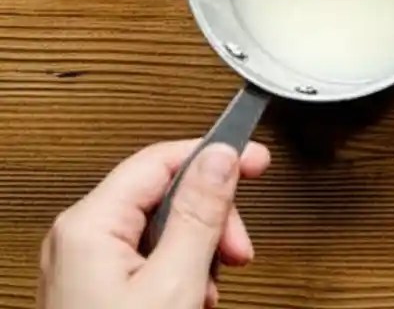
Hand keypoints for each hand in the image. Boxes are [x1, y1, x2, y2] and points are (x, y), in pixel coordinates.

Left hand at [40, 141, 270, 308]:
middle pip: (164, 194)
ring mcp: (82, 263)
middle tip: (237, 251)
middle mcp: (79, 237)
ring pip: (160, 227)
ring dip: (198, 250)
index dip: (214, 156)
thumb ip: (200, 214)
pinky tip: (189, 298)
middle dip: (211, 219)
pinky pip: (146, 256)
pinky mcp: (93, 287)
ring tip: (207, 288)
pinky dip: (178, 271)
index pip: (160, 161)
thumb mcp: (175, 282)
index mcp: (90, 225)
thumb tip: (221, 159)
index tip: (256, 160)